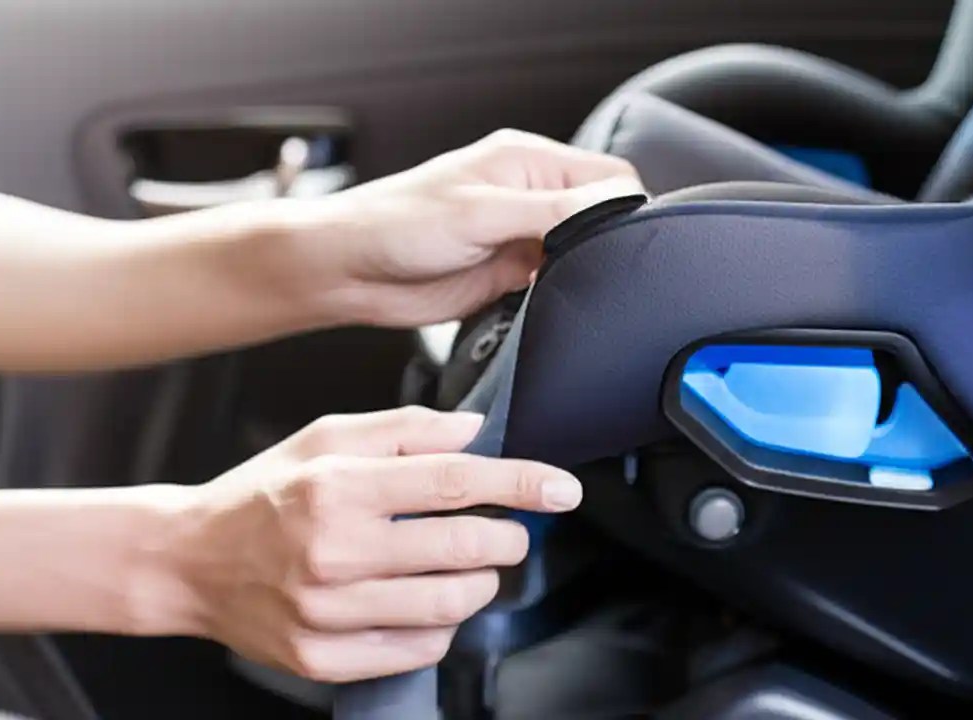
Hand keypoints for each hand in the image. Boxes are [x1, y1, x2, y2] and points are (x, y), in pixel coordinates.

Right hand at [169, 406, 582, 682]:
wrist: (187, 562)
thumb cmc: (263, 495)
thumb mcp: (324, 439)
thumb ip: (404, 429)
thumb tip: (475, 429)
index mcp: (338, 488)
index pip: (454, 482)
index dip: (521, 483)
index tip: (562, 488)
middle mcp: (333, 552)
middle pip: (463, 549)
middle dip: (509, 539)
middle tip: (511, 532)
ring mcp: (327, 613)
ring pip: (450, 605)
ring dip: (480, 583)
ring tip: (468, 566)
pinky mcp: (323, 658)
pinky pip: (418, 649)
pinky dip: (440, 626)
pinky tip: (426, 600)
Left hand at [291, 129, 642, 327]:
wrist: (347, 271)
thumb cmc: (395, 225)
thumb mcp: (481, 212)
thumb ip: (552, 211)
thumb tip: (618, 206)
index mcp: (528, 162)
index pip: (610, 176)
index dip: (626, 207)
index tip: (624, 242)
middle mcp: (530, 196)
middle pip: (602, 215)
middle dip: (607, 243)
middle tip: (597, 271)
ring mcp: (522, 237)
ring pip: (583, 254)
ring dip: (582, 273)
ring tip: (568, 286)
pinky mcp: (510, 275)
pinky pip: (556, 284)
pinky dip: (560, 296)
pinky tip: (551, 304)